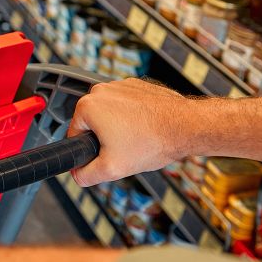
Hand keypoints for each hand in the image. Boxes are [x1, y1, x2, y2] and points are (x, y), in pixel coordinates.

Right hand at [66, 79, 192, 185]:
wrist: (187, 126)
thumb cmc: (153, 141)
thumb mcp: (112, 169)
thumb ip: (86, 176)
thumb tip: (77, 175)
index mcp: (88, 106)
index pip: (74, 134)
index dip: (88, 151)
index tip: (106, 155)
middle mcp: (102, 90)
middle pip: (92, 123)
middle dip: (105, 138)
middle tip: (124, 149)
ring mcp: (121, 85)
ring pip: (110, 114)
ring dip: (119, 127)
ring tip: (138, 139)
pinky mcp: (137, 85)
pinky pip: (126, 105)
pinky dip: (134, 117)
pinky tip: (146, 129)